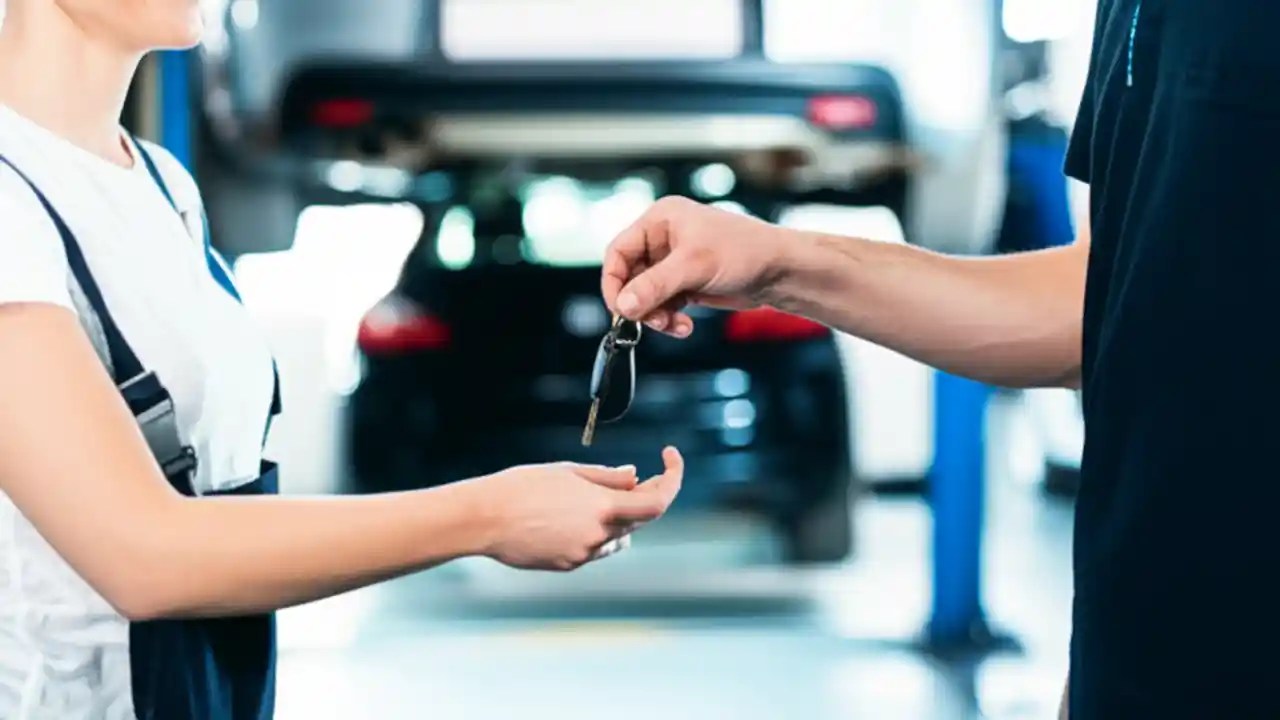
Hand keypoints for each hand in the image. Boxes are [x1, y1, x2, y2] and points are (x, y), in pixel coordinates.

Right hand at [478, 447, 683, 570]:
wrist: (484, 518)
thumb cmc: (522, 487)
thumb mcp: (568, 472)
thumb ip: (606, 477)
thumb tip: (634, 476)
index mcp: (603, 507)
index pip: (658, 502)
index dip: (672, 479)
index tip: (669, 458)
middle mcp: (599, 535)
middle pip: (639, 520)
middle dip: (642, 497)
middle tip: (639, 476)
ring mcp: (584, 554)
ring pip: (617, 537)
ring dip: (617, 518)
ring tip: (594, 498)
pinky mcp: (568, 565)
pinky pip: (592, 548)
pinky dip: (592, 532)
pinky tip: (566, 518)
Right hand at [602, 196, 786, 337]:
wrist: (779, 271)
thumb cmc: (745, 252)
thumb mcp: (693, 266)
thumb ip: (655, 286)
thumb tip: (623, 305)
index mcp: (660, 220)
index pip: (618, 251)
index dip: (613, 281)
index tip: (619, 308)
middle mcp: (663, 239)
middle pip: (629, 277)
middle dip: (638, 303)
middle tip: (649, 321)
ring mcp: (674, 263)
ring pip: (645, 295)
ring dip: (654, 315)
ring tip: (672, 325)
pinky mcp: (686, 283)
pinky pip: (662, 305)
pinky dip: (668, 319)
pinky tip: (683, 327)